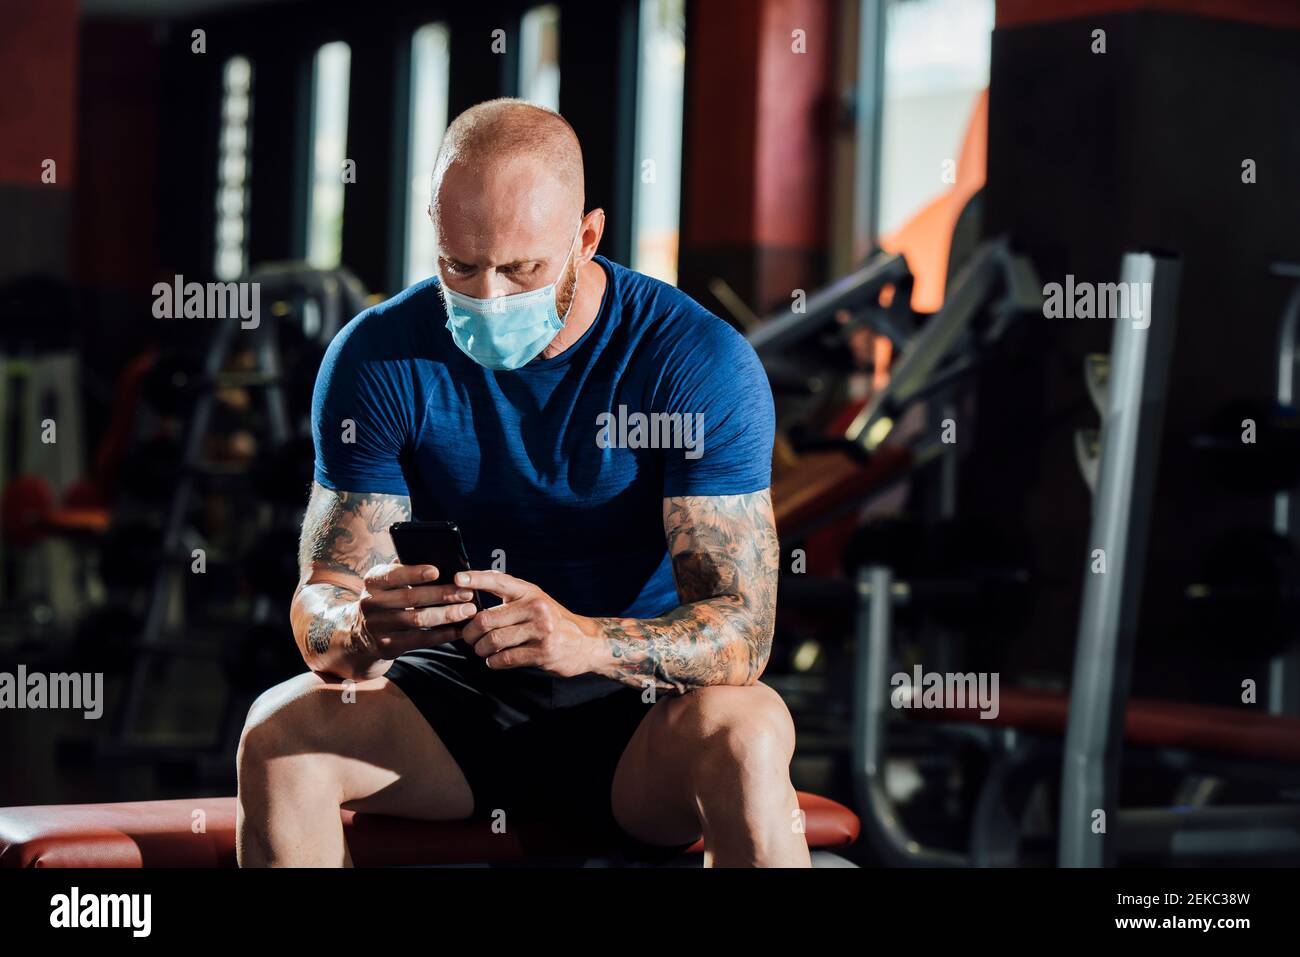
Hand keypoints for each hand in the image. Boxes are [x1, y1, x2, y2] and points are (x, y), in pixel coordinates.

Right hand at [350, 562, 479, 659]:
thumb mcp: (388, 582)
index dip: (414, 573)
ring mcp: (377, 627)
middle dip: (442, 594)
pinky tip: (458, 630)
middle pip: (411, 598)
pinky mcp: (387, 646)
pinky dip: (442, 635)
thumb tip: (438, 556)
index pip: (393, 575)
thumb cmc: (387, 598)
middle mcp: (371, 603)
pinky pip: (419, 641)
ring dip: (446, 615)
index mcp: (373, 581)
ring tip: (468, 610)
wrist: (361, 633)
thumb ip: (406, 568)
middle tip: (467, 593)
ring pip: (417, 620)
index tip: (437, 571)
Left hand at [456, 570, 593, 675]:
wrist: (586, 642)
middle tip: (469, 638)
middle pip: (486, 619)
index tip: (457, 579)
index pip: (498, 581)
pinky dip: (493, 662)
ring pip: (493, 641)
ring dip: (481, 650)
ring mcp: (540, 630)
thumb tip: (471, 599)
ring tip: (482, 651)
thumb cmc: (552, 621)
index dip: (476, 579)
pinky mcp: (543, 652)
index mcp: (530, 592)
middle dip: (470, 633)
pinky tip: (495, 660)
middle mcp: (535, 607)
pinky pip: (505, 659)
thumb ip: (510, 599)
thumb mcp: (535, 601)